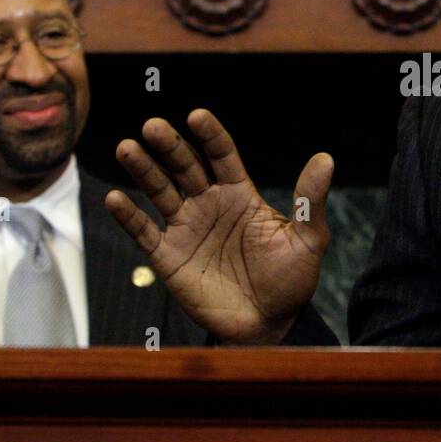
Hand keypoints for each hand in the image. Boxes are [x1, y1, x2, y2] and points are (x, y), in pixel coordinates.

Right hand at [105, 108, 332, 343]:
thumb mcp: (308, 240)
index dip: (210, 135)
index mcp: (239, 194)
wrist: (268, 325)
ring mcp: (185, 228)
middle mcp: (209, 204)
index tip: (197, 116)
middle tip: (153, 125)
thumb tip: (326, 158)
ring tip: (127, 148)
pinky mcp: (167, 256)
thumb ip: (310, 201)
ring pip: (159, 190)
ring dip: (142, 169)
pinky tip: (114, 198)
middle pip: (185, 166)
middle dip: (169, 145)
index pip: (221, 155)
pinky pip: (143, 231)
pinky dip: (127, 215)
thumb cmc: (291, 281)